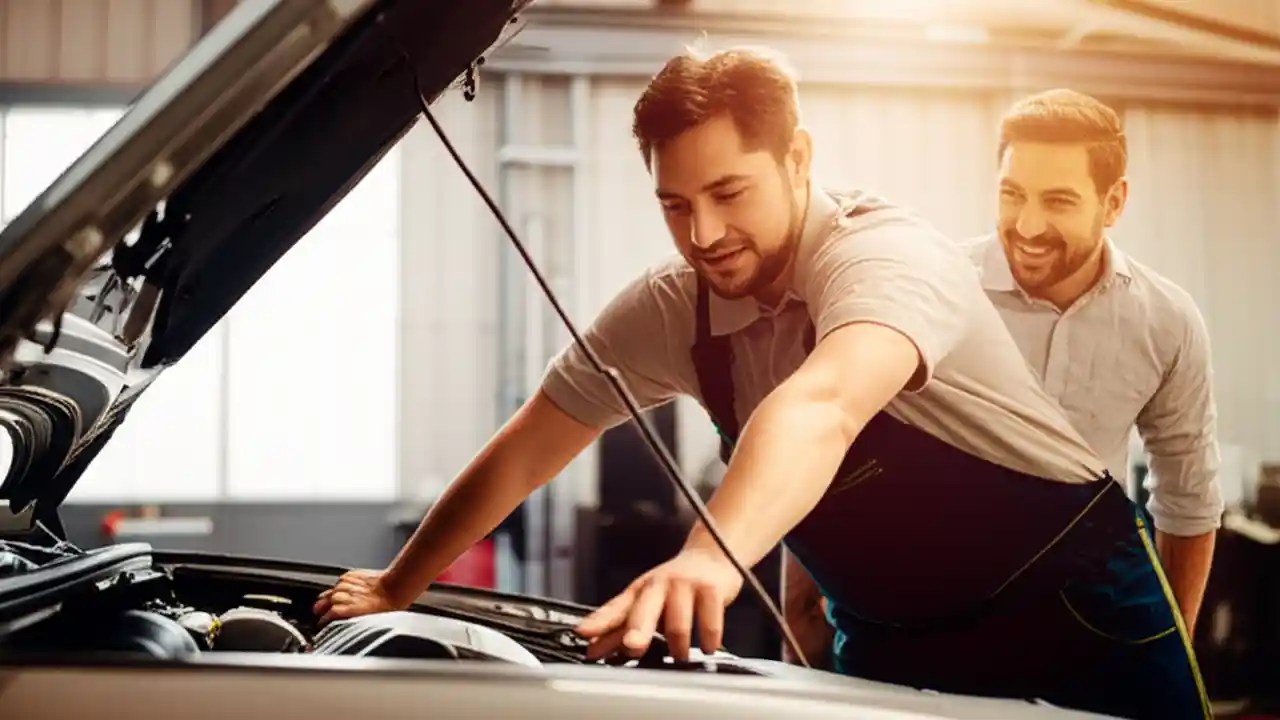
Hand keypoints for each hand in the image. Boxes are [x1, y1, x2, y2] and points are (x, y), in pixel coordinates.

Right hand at [312, 568, 401, 625]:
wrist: (395, 588)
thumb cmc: (386, 607)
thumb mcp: (366, 621)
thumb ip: (349, 620)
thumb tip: (341, 624)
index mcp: (345, 610)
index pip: (327, 616)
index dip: (324, 620)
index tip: (323, 623)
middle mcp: (343, 596)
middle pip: (326, 602)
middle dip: (323, 607)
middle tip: (320, 611)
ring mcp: (346, 585)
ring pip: (332, 591)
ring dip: (331, 596)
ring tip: (331, 601)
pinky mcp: (351, 575)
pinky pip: (341, 581)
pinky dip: (340, 586)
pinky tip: (343, 589)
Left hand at [575, 548, 742, 662]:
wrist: (711, 558)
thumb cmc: (675, 587)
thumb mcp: (646, 604)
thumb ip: (621, 629)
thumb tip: (592, 651)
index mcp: (638, 591)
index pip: (615, 608)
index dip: (598, 622)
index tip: (583, 633)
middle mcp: (658, 585)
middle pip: (644, 610)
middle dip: (637, 629)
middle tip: (632, 646)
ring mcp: (684, 585)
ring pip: (677, 623)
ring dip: (678, 646)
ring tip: (680, 655)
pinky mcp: (710, 589)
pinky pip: (709, 622)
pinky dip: (708, 638)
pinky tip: (709, 646)